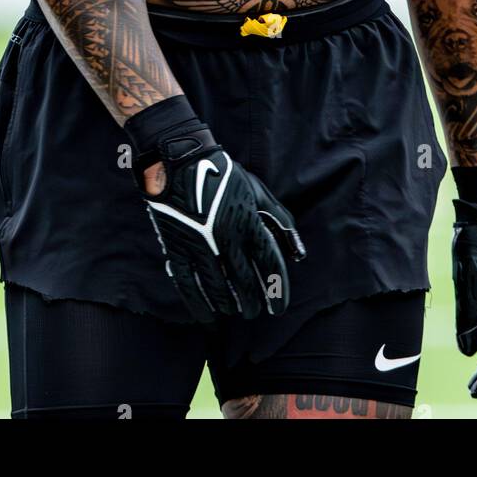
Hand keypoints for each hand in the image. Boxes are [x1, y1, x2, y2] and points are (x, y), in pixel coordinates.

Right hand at [126, 97, 304, 321]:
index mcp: (249, 222)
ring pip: (218, 287)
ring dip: (229, 304)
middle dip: (253, 302)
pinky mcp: (177, 248)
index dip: (277, 290)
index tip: (279, 308)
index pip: (270, 265)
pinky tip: (206, 316)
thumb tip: (299, 254)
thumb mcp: (257, 191)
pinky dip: (198, 303)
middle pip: (245, 282)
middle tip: (255, 311)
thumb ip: (281, 222)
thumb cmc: (224, 174)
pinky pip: (188, 284)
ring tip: (234, 311)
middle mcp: (227, 237)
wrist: (180, 160)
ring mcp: (201, 245)